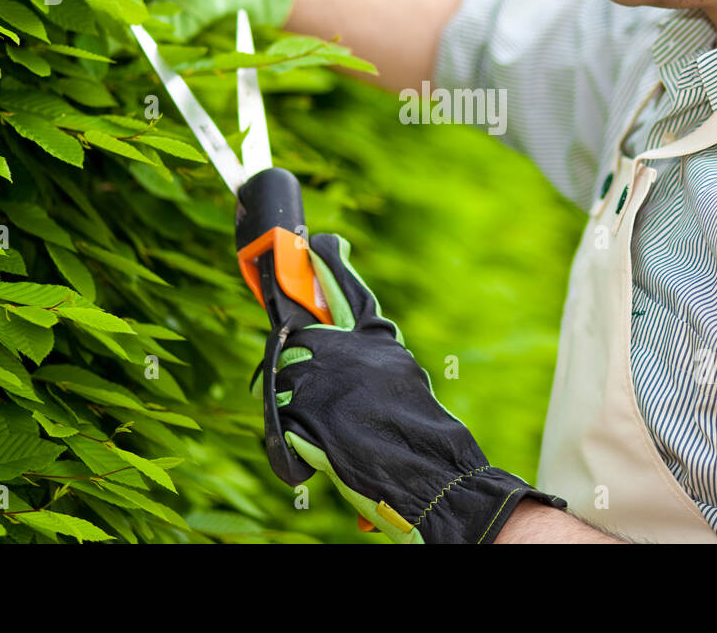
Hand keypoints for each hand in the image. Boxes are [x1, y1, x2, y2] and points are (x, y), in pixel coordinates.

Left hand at [274, 232, 567, 543]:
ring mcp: (329, 386)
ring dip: (295, 405)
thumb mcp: (401, 376)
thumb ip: (368, 353)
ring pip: (286, 381)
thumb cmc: (418, 431)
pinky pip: (283, 422)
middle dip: (297, 364)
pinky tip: (316, 448)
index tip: (316, 241)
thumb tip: (328, 341)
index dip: (328, 264)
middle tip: (311, 388)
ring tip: (328, 428)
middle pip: (299, 341)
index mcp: (376, 342)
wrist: (432, 473)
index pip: (348, 291)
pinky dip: (295, 439)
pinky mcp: (313, 420)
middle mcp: (351, 355)